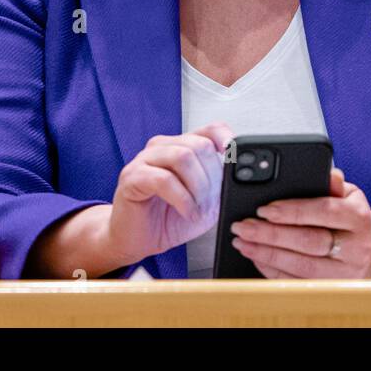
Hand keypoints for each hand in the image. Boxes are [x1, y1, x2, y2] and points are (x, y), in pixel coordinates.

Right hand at [104, 122, 234, 266]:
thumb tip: (237, 176)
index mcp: (182, 147)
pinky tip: (186, 212)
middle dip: (212, 177)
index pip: (210, 129)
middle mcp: (163, 147)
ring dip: (198, 187)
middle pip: (199, 144)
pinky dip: (182, 199)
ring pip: (183, 156)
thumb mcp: (205, 203)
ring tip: (198, 209)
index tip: (235, 158)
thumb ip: (220, 186)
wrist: (138, 240)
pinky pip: (164, 179)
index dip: (226, 139)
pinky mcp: (133, 177)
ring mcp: (145, 159)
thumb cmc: (168, 219)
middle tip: (210, 202)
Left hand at [229, 167, 370, 277]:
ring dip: (266, 254)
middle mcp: (355, 247)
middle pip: (309, 242)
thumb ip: (333, 183)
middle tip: (243, 227)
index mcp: (358, 217)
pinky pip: (296, 283)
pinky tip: (256, 257)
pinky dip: (272, 271)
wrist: (368, 248)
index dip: (292, 211)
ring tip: (242, 242)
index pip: (324, 211)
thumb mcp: (347, 194)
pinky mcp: (330, 289)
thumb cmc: (348, 217)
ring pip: (301, 266)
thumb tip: (328, 174)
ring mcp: (344, 273)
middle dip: (271, 235)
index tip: (264, 210)